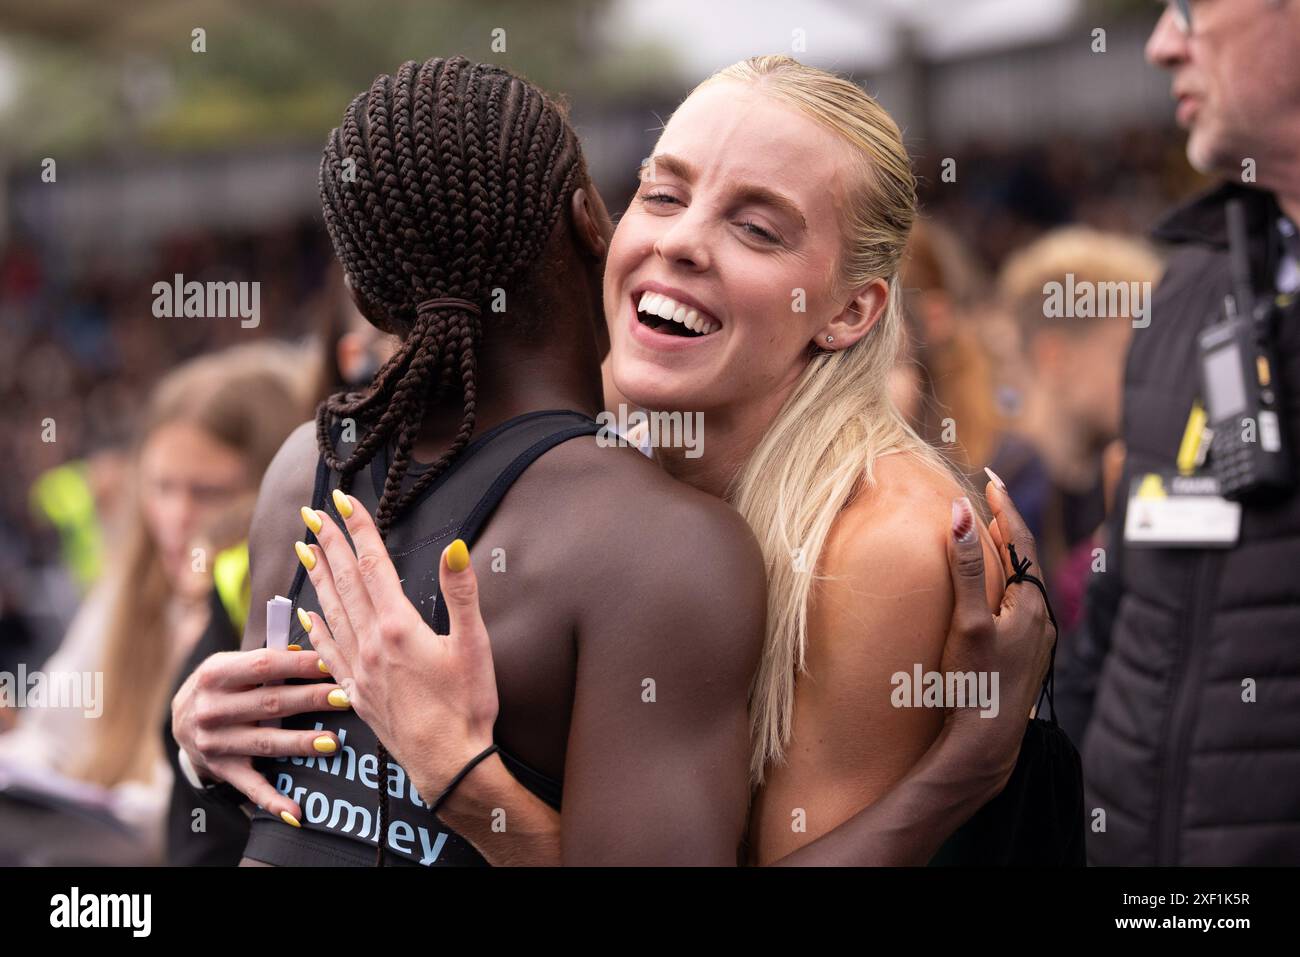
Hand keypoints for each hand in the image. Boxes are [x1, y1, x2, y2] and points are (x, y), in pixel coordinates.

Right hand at [170, 647, 344, 823]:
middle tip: (345, 698)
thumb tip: (314, 649)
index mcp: (216, 674)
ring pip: (266, 743)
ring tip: (333, 742)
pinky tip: (296, 811)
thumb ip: (266, 658)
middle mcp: (212, 709)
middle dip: (311, 700)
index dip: (300, 665)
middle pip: (271, 703)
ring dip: (301, 743)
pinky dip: (273, 800)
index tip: (332, 663)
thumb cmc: (221, 685)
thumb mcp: (232, 664)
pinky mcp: (223, 770)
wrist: (179, 722)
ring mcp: (216, 742)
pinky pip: (251, 787)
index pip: (264, 665)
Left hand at [295, 490, 499, 800]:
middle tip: (313, 514)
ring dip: (318, 577)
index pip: (374, 565)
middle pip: (345, 583)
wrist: (448, 765)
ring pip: (330, 612)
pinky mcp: (357, 692)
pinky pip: (326, 651)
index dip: (360, 529)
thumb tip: (455, 547)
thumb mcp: (474, 645)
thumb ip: (461, 593)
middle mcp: (370, 644)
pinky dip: (314, 627)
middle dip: (330, 544)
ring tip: (305, 550)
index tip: (344, 501)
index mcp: (398, 627)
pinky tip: (305, 615)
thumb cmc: (467, 707)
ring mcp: (359, 669)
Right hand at [940, 478, 1054, 795]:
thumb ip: (964, 567)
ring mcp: (1035, 640)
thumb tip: (960, 513)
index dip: (1006, 507)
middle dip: (1007, 526)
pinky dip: (1004, 583)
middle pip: (1026, 559)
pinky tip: (990, 590)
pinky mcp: (1024, 657)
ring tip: (987, 536)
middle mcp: (1042, 619)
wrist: (987, 743)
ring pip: (1023, 583)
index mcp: (1033, 604)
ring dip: (1006, 555)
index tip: (990, 479)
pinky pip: (1017, 605)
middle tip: (988, 500)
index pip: (1021, 540)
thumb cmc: (976, 683)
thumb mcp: (967, 621)